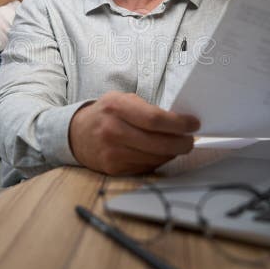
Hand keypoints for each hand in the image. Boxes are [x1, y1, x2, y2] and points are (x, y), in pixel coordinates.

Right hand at [68, 91, 198, 174]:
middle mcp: (112, 130)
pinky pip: (145, 167)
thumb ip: (147, 109)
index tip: (193, 124)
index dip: (179, 124)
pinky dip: (157, 161)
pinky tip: (159, 153)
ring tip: (176, 145)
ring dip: (171, 153)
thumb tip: (178, 122)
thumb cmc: (105, 114)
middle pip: (158, 142)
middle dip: (181, 143)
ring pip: (155, 157)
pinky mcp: (113, 168)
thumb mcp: (122, 100)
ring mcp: (112, 152)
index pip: (155, 119)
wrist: (76, 134)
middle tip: (190, 141)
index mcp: (116, 107)